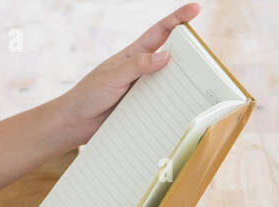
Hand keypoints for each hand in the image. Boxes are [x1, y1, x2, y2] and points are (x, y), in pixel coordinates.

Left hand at [53, 3, 200, 148]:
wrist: (74, 123)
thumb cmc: (88, 95)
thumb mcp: (112, 77)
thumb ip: (138, 66)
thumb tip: (166, 55)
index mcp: (134, 55)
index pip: (160, 32)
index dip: (177, 19)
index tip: (195, 9)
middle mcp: (141, 71)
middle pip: (171, 57)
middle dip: (189, 55)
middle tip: (204, 59)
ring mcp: (143, 90)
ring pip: (169, 84)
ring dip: (182, 85)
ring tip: (198, 88)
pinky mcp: (142, 109)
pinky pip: (161, 107)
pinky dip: (171, 108)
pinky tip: (182, 112)